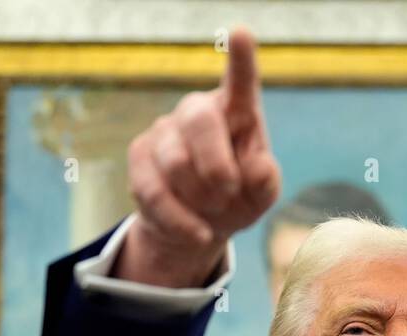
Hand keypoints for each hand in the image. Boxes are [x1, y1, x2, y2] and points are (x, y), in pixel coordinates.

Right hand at [115, 25, 281, 287]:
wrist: (199, 227)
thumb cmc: (238, 198)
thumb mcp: (261, 196)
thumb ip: (267, 181)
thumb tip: (260, 167)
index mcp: (237, 112)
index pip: (240, 81)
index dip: (241, 58)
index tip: (241, 32)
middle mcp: (198, 111)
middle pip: (199, 121)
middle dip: (216, 166)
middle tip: (228, 192)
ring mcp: (164, 130)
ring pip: (175, 162)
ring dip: (199, 198)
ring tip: (213, 210)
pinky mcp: (139, 157)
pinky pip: (155, 192)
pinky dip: (181, 220)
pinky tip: (197, 232)